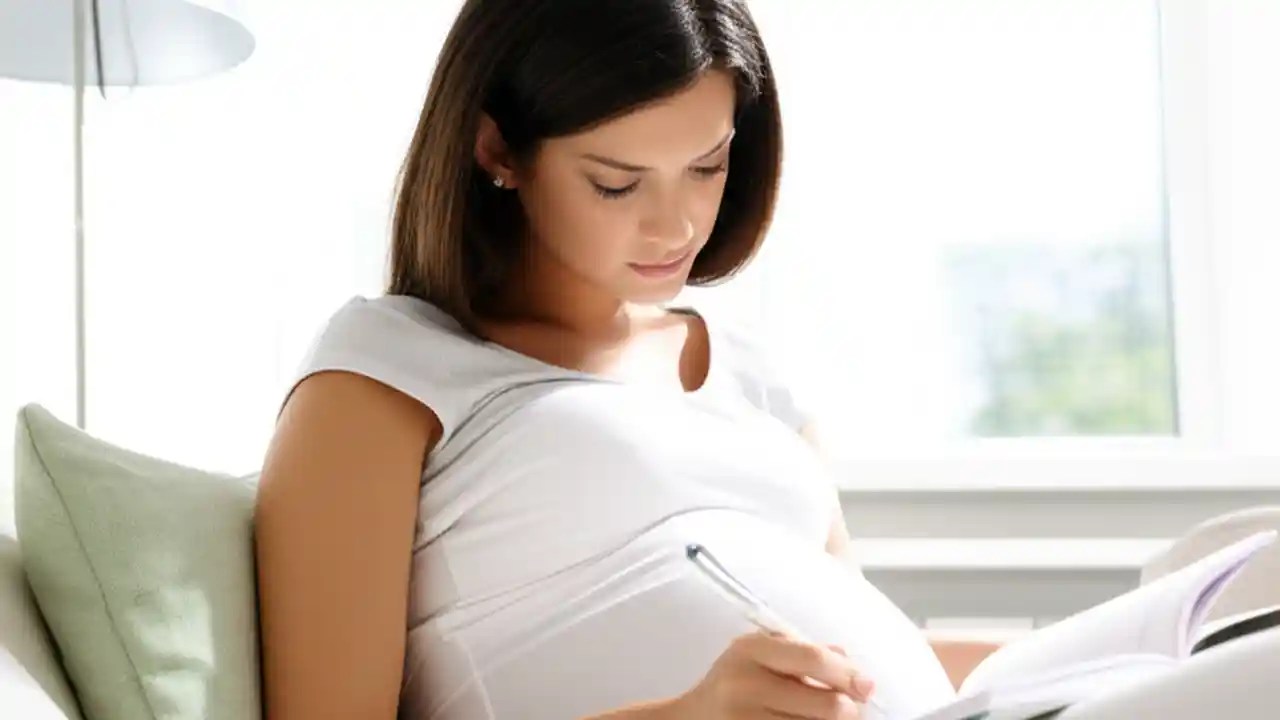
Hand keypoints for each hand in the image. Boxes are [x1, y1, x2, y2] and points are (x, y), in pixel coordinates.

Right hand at [672, 630, 876, 718]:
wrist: (694, 717)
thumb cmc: (736, 680)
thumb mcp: (761, 653)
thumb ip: (803, 651)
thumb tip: (849, 660)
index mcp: (751, 650)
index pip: (812, 658)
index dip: (847, 674)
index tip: (868, 685)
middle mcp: (746, 684)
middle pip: (824, 704)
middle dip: (849, 710)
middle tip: (854, 710)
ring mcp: (746, 719)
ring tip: (830, 719)